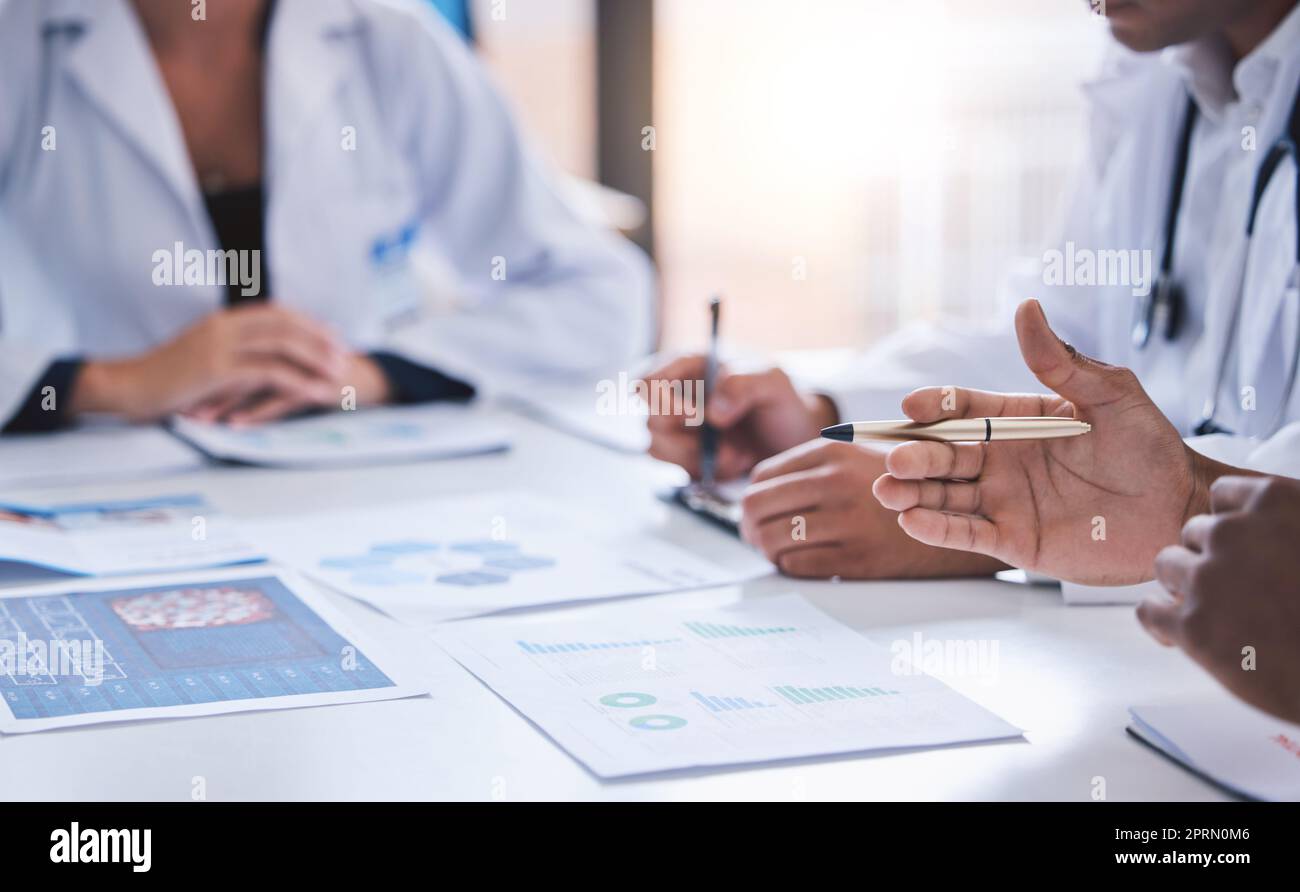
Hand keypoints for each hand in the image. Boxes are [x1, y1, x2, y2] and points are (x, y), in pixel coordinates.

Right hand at [70, 305, 350, 422]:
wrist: (127, 387)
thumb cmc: (162, 379)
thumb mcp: (199, 356)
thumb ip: (228, 351)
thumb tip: (255, 358)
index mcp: (222, 321)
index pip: (275, 312)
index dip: (306, 323)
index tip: (330, 335)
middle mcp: (224, 327)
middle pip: (285, 325)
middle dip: (319, 338)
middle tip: (345, 353)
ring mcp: (221, 346)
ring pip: (282, 346)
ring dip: (315, 360)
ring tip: (339, 375)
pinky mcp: (218, 370)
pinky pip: (270, 373)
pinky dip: (299, 382)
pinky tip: (316, 393)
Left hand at [187, 352, 391, 425]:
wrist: (362, 377)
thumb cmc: (319, 374)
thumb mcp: (283, 366)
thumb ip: (253, 364)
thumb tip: (215, 379)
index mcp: (271, 338)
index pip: (227, 351)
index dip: (200, 371)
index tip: (175, 391)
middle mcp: (282, 348)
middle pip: (234, 365)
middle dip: (205, 388)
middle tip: (179, 407)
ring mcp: (299, 365)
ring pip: (253, 381)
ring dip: (224, 402)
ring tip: (201, 419)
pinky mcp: (314, 383)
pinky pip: (280, 398)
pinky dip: (256, 412)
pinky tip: (236, 425)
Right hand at [643, 355, 836, 479]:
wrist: (793, 435)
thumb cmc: (780, 398)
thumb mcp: (772, 381)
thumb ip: (743, 384)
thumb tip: (712, 412)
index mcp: (689, 367)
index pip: (648, 382)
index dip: (660, 402)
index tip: (693, 417)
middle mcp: (676, 397)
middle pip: (651, 421)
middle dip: (686, 440)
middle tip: (726, 446)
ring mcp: (679, 428)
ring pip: (658, 448)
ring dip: (697, 459)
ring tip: (737, 455)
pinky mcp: (686, 456)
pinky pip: (679, 468)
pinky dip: (707, 470)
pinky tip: (735, 462)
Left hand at [740, 438, 1005, 578]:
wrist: (969, 516)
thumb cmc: (914, 483)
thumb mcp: (869, 453)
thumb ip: (821, 461)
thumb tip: (761, 483)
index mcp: (833, 453)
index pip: (763, 476)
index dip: (752, 495)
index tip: (756, 508)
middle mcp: (835, 484)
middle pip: (757, 506)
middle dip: (748, 523)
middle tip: (754, 533)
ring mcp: (845, 523)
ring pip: (771, 538)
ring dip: (765, 548)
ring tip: (775, 549)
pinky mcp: (856, 560)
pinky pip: (796, 566)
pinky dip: (788, 566)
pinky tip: (800, 562)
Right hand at [873, 298, 1228, 585]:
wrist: (1179, 512)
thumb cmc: (1150, 448)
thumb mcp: (1111, 395)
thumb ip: (1062, 361)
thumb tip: (1026, 308)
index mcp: (1021, 420)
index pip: (967, 409)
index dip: (938, 407)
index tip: (912, 408)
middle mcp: (1005, 459)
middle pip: (945, 455)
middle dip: (915, 456)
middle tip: (893, 459)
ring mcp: (1006, 500)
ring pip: (945, 495)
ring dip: (911, 492)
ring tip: (887, 490)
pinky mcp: (1014, 540)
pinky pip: (967, 534)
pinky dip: (937, 529)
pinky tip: (912, 520)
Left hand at [1138, 476, 1299, 723]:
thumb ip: (1290, 523)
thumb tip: (1275, 532)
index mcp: (1275, 503)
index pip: (1223, 496)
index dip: (1233, 524)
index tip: (1247, 547)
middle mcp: (1235, 533)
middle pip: (1194, 533)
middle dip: (1211, 557)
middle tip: (1239, 589)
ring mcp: (1208, 579)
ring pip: (1167, 565)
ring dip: (1184, 584)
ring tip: (1216, 611)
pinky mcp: (1193, 627)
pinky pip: (1149, 610)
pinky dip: (1159, 620)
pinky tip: (1175, 634)